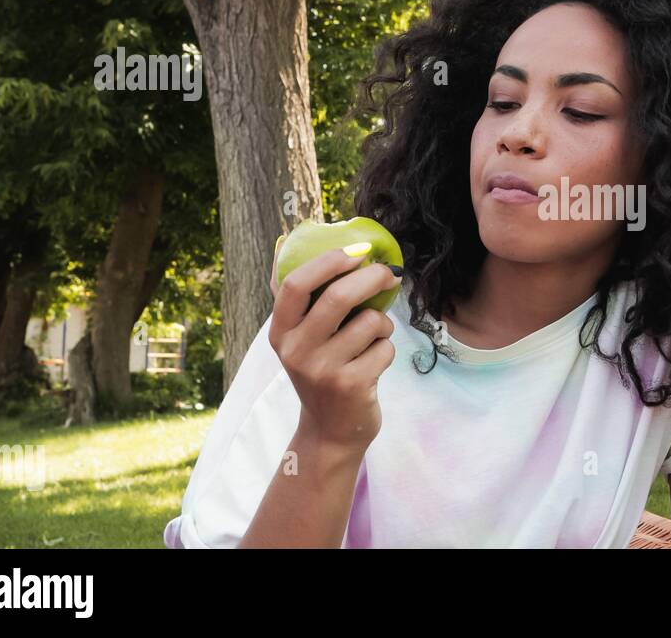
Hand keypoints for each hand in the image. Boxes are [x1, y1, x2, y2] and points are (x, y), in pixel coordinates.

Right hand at [268, 236, 399, 453]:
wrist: (331, 430)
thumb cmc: (321, 370)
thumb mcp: (299, 337)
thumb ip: (295, 295)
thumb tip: (283, 240)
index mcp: (280, 332)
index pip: (295, 284)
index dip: (328, 261)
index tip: (357, 251)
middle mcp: (295, 351)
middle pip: (338, 297)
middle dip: (372, 278)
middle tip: (390, 274)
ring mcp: (323, 371)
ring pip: (370, 322)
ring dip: (382, 324)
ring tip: (373, 338)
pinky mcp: (351, 386)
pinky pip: (385, 348)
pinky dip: (387, 350)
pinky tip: (373, 364)